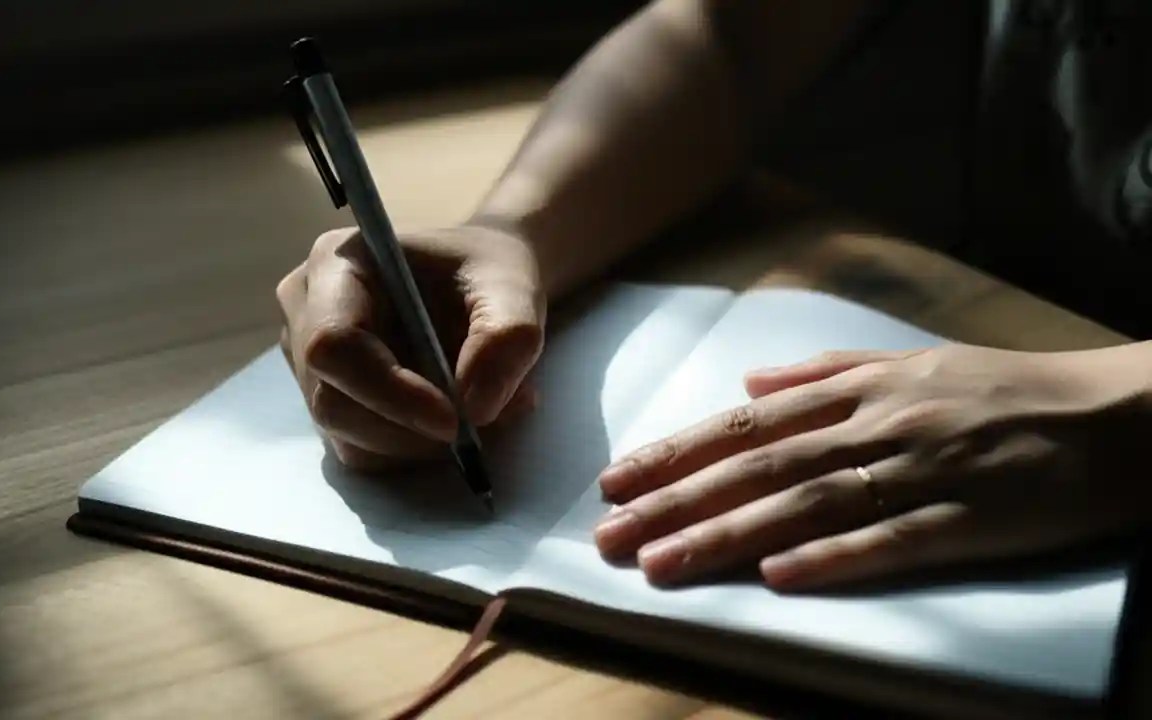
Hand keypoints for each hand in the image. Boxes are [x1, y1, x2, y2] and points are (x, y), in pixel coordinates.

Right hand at [277, 224, 544, 470]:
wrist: (483, 282)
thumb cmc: (489, 271)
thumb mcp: (514, 289)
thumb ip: (506, 338)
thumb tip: (476, 408)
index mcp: (338, 264)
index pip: (334, 345)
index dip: (388, 392)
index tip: (453, 421)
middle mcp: (306, 311)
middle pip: (333, 400)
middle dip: (409, 430)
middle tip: (484, 424)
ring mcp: (308, 360)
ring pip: (347, 434)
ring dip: (419, 444)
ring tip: (488, 413)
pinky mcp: (331, 396)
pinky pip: (361, 447)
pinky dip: (414, 449)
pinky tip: (458, 420)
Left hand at [593, 344, 1151, 590]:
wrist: (1116, 415)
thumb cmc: (1004, 390)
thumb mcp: (911, 362)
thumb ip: (826, 372)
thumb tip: (750, 378)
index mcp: (862, 389)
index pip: (749, 422)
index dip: (678, 452)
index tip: (617, 481)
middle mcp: (879, 425)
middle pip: (760, 465)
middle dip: (678, 501)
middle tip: (611, 534)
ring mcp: (923, 472)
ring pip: (807, 504)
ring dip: (728, 536)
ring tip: (662, 564)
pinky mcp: (971, 520)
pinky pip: (893, 541)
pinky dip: (834, 557)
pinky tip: (778, 578)